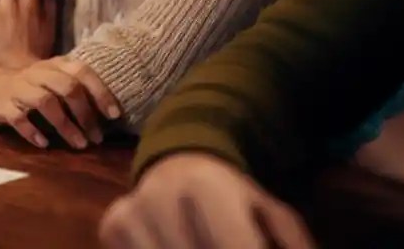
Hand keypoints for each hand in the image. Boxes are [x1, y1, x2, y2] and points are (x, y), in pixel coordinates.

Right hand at [0, 56, 120, 149]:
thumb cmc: (32, 85)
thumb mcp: (53, 78)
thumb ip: (77, 88)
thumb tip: (111, 113)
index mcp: (54, 65)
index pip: (81, 71)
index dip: (100, 92)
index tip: (113, 115)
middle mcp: (38, 73)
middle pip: (67, 87)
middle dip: (85, 114)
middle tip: (96, 138)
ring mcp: (19, 88)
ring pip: (45, 102)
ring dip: (65, 125)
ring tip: (79, 144)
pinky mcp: (3, 105)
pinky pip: (19, 118)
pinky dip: (33, 131)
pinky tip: (44, 143)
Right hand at [100, 154, 313, 248]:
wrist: (177, 163)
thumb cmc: (233, 196)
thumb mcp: (272, 213)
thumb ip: (291, 243)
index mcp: (209, 189)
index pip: (236, 247)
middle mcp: (163, 196)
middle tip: (224, 244)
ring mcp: (132, 212)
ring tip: (205, 242)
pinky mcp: (112, 226)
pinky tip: (176, 246)